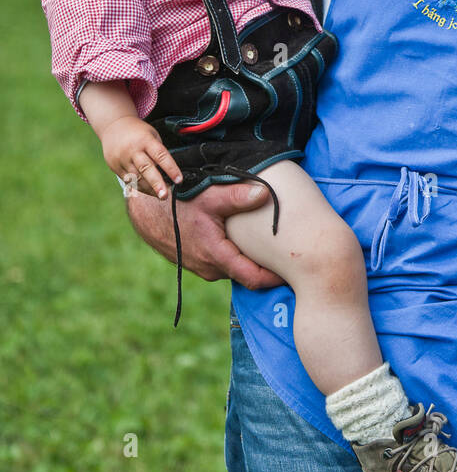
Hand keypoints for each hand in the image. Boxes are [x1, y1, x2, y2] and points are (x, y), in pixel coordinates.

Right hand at [101, 115, 182, 199]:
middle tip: (165, 195)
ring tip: (161, 196)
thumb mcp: (152, 134)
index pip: (160, 155)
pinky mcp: (115, 167)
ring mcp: (122, 159)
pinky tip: (149, 191)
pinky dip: (139, 187)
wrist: (113, 126)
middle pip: (146, 169)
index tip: (179, 180)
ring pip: (136, 178)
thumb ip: (158, 152)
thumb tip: (167, 173)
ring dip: (149, 189)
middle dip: (156, 184)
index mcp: (145, 140)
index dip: (171, 168)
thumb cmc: (138, 132)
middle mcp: (132, 150)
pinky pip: (128, 181)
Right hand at [124, 178, 284, 288]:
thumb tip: (264, 193)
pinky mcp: (196, 263)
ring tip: (270, 249)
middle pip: (246, 274)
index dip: (275, 278)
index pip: (253, 278)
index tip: (295, 274)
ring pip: (233, 268)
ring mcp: (201, 268)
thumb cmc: (177, 202)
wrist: (146, 210)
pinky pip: (222, 264)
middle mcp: (209, 268)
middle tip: (290, 258)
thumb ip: (238, 196)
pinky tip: (244, 243)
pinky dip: (234, 256)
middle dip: (266, 268)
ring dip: (248, 261)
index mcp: (216, 256)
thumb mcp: (209, 196)